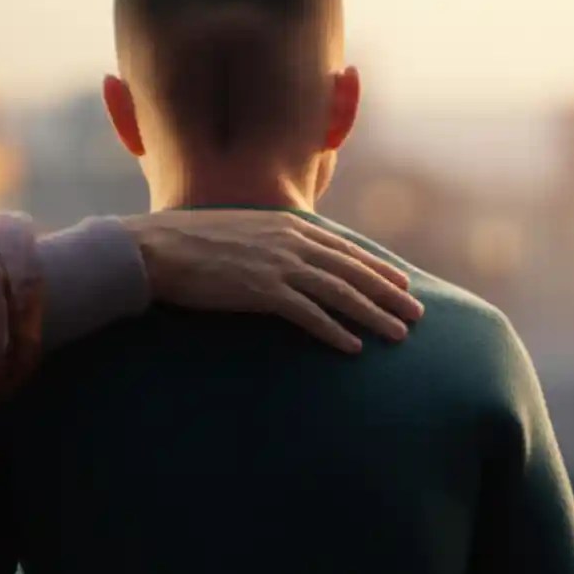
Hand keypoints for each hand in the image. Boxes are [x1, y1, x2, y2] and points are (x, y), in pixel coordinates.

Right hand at [122, 210, 423, 352]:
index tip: (401, 284)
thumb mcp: (243, 231)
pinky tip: (354, 348)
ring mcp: (279, 265)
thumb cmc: (192, 242)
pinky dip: (335, 331)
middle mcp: (292, 242)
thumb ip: (271, 241)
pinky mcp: (262, 291)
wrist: (157, 248)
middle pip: (353, 271)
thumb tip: (286, 258)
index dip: (378, 269)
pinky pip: (309, 315)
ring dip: (374, 315)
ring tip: (398, 335)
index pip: (346, 250)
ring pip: (340, 293)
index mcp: (289, 226)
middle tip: (417, 315)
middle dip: (389, 294)